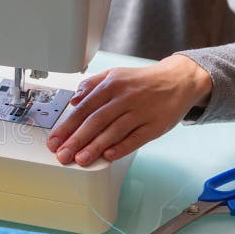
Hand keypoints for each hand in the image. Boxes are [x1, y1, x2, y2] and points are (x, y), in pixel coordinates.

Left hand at [46, 55, 212, 165]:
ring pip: (114, 131)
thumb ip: (92, 85)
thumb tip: (73, 100)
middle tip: (62, 154)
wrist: (179, 80)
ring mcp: (141, 112)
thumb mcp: (115, 74)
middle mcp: (125, 97)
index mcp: (112, 84)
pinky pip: (136, 138)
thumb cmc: (143, 82)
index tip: (55, 140)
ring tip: (80, 159)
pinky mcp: (155, 125)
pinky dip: (121, 147)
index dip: (67, 125)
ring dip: (95, 147)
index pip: (84, 108)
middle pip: (96, 121)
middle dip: (76, 139)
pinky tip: (108, 156)